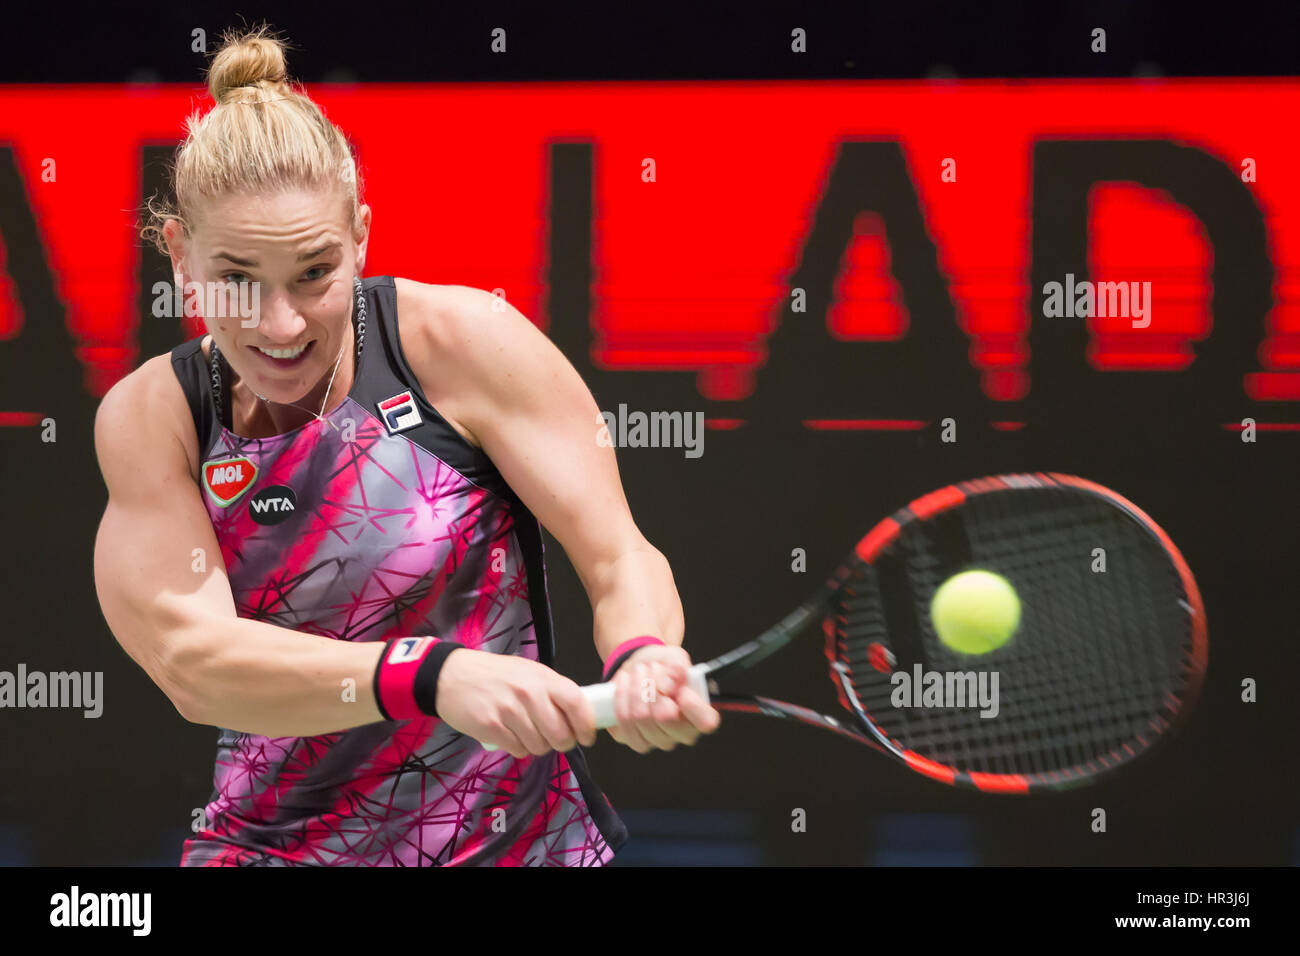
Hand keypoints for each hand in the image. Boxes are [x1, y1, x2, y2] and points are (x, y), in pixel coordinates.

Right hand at [435, 649, 597, 757]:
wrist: (452, 675)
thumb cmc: (496, 674)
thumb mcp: (529, 672)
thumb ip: (552, 691)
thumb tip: (578, 717)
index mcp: (543, 678)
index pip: (577, 703)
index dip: (586, 725)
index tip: (586, 737)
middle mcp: (529, 694)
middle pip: (561, 734)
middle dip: (561, 743)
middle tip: (554, 739)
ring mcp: (509, 711)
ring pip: (540, 747)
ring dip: (537, 746)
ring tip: (526, 732)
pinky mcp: (491, 728)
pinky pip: (518, 751)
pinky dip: (517, 748)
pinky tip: (509, 734)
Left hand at [607, 643, 720, 752]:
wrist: (641, 671)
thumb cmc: (664, 668)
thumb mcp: (674, 658)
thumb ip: (677, 666)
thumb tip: (670, 684)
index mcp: (702, 713)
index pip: (706, 722)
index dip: (693, 707)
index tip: (683, 690)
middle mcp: (683, 732)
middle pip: (665, 717)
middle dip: (653, 684)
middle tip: (652, 667)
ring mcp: (659, 740)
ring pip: (641, 717)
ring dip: (636, 687)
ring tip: (639, 671)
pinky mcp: (636, 740)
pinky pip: (625, 721)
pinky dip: (622, 697)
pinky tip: (625, 683)